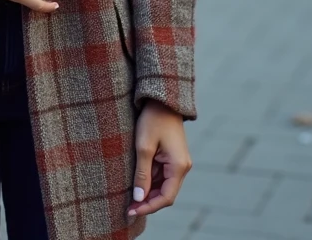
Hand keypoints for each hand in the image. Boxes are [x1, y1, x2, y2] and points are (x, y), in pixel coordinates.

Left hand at [128, 101, 191, 218]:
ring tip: (129, 197)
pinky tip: (137, 183)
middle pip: (166, 194)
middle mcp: (182, 167)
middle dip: (148, 202)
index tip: (131, 211)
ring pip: (164, 186)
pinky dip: (150, 182)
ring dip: (148, 192)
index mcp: (179, 166)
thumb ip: (142, 174)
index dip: (149, 207)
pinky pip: (162, 176)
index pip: (166, 198)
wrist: (161, 100)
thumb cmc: (152, 120)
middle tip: (128, 208)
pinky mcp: (173, 157)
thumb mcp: (144, 147)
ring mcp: (178, 162)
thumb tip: (139, 198)